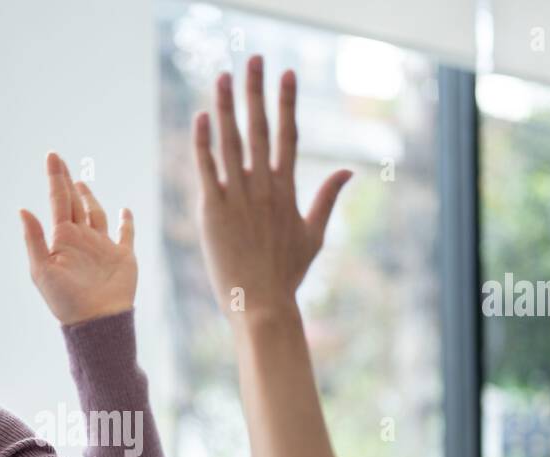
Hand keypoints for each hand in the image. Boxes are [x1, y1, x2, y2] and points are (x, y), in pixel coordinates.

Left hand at [19, 152, 136, 325]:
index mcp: (61, 239)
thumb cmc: (65, 299)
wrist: (95, 320)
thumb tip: (22, 208)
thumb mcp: (42, 269)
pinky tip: (123, 212)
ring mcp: (102, 246)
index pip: (57, 201)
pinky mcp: (123, 256)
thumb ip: (34, 239)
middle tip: (60, 160)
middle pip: (73, 203)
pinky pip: (125, 234)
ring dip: (89, 198)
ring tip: (81, 184)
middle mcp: (81, 239)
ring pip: (95, 215)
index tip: (52, 156)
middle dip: (67, 182)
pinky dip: (125, 223)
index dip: (55, 178)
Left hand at [192, 55, 351, 321]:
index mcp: (286, 190)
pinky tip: (200, 117)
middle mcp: (263, 187)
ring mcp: (238, 197)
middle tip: (254, 59)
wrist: (261, 304)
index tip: (288, 74)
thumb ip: (327, 199)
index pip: (288, 135)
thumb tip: (348, 170)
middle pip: (260, 128)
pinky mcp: (213, 211)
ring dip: (226, 106)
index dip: (288, 102)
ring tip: (222, 76)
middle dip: (256, 91)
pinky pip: (207, 169)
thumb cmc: (286, 275)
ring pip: (231, 142)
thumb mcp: (313, 235)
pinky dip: (203, 142)